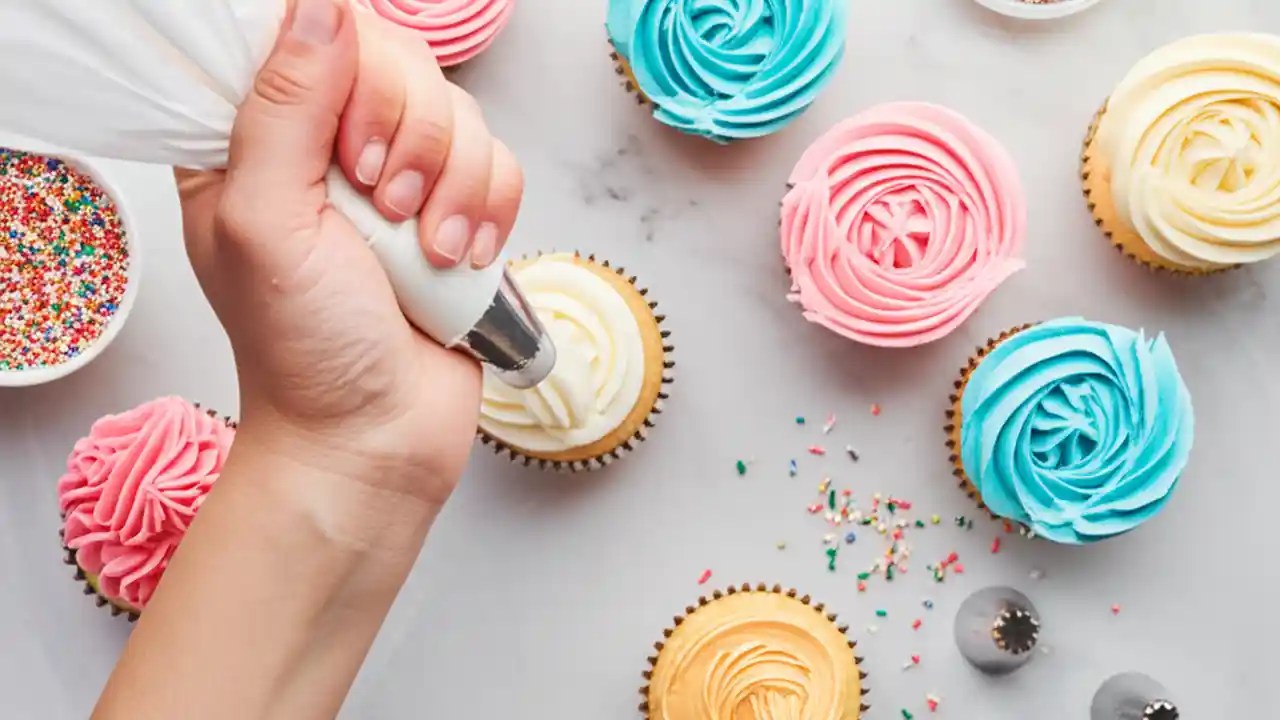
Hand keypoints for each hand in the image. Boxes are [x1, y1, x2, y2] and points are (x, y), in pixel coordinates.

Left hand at [176, 0, 521, 502]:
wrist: (374, 439)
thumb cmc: (303, 351)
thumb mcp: (267, 221)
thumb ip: (285, 106)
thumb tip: (320, 7)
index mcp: (253, 138)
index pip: (308, 34)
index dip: (347, 71)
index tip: (346, 145)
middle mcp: (328, 146)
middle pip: (400, 60)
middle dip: (411, 136)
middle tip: (383, 207)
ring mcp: (398, 178)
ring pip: (460, 112)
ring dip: (454, 186)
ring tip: (424, 252)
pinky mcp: (457, 209)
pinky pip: (501, 163)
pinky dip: (490, 212)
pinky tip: (458, 259)